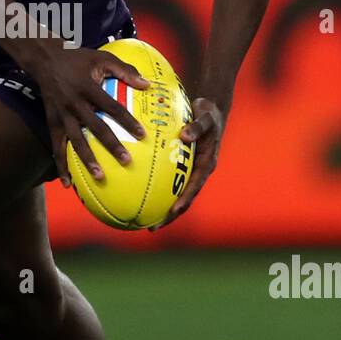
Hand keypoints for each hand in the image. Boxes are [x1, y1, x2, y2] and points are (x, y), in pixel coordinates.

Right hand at [26, 44, 149, 187]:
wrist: (44, 60)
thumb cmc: (78, 59)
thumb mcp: (102, 57)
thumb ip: (124, 70)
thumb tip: (147, 84)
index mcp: (88, 88)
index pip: (111, 106)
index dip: (126, 120)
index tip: (142, 134)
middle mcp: (74, 103)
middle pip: (95, 127)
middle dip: (111, 145)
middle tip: (126, 161)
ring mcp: (61, 115)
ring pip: (75, 141)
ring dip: (87, 160)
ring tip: (100, 177)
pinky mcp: (52, 122)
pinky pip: (56, 147)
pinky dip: (61, 165)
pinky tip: (68, 183)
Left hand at [148, 97, 226, 230]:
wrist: (208, 111)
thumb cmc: (207, 114)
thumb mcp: (206, 118)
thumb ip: (197, 126)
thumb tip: (185, 135)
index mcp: (206, 165)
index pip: (194, 188)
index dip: (184, 201)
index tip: (172, 212)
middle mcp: (197, 173)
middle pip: (183, 200)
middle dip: (168, 216)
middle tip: (152, 228)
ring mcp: (188, 172)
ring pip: (173, 194)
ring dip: (159, 208)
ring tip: (139, 220)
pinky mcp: (180, 167)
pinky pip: (165, 180)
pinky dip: (152, 187)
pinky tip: (131, 190)